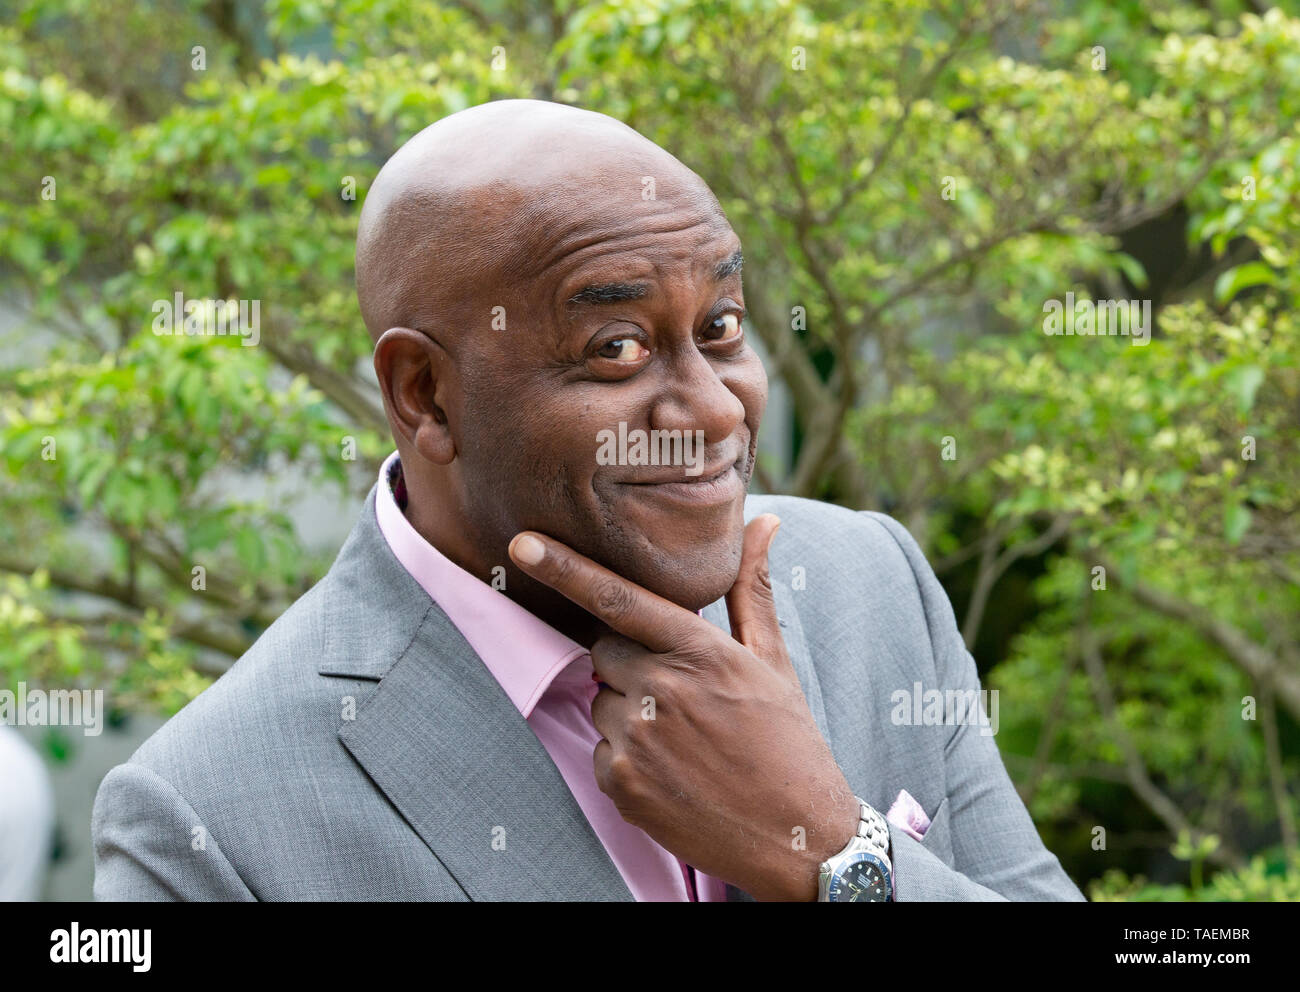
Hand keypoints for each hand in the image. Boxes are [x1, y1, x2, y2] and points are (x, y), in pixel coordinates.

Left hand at [508, 514, 859, 900]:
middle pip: (604, 651)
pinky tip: (672, 769)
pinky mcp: (622, 784)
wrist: (795, 837)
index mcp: (700, 652)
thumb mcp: (772, 660)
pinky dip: (626, 756)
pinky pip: (600, 749)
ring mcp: (638, 741)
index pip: (618, 600)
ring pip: (602, 701)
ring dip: (629, 710)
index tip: (521, 543)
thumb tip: (765, 522)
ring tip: (683, 736)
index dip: (564, 568)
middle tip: (680, 691)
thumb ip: (751, 589)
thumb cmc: (787, 739)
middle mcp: (663, 692)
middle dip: (630, 661)